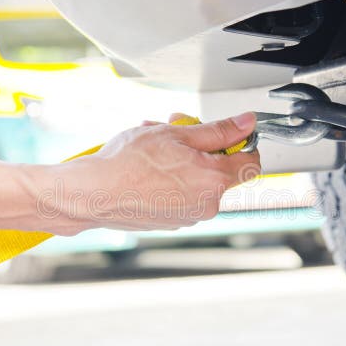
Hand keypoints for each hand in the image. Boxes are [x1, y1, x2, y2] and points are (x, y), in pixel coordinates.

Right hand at [35, 112, 260, 233]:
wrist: (93, 194)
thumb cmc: (127, 164)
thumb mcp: (176, 133)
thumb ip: (218, 129)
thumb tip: (246, 124)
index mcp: (214, 180)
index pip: (252, 161)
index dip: (241, 141)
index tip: (227, 131)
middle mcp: (207, 204)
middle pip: (220, 168)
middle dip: (201, 145)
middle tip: (176, 127)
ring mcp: (189, 215)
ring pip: (198, 179)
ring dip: (182, 158)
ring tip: (153, 144)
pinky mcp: (172, 221)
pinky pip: (182, 194)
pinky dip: (171, 177)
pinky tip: (148, 165)